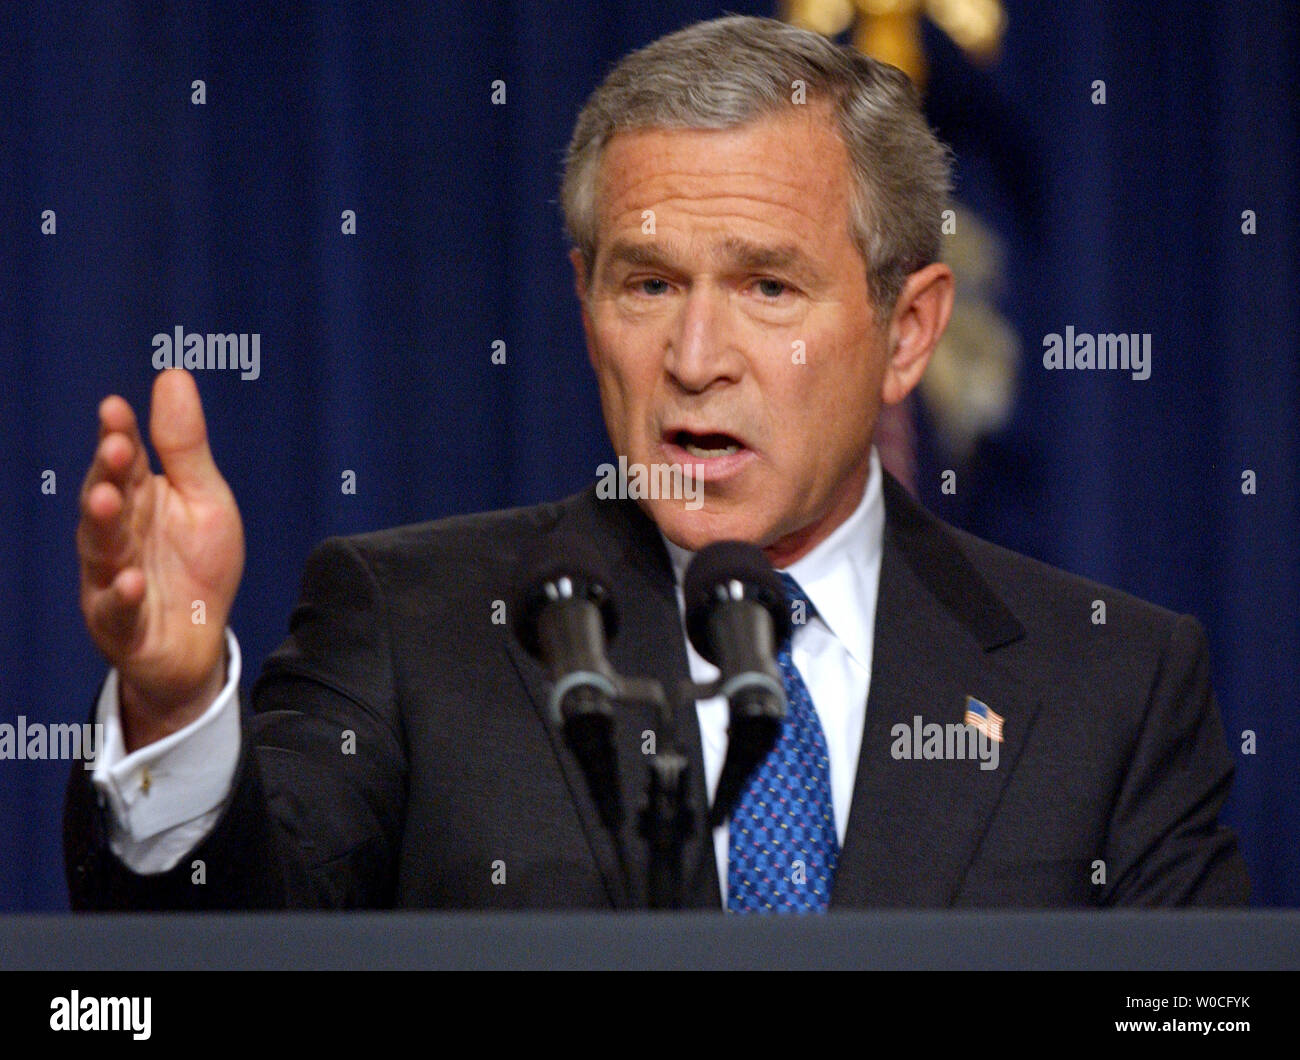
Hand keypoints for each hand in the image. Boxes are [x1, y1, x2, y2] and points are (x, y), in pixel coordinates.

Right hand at [77, 370, 244, 750]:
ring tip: (108, 498)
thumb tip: (173, 375)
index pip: (125, 460)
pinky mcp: (121, 625)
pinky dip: (123, 596)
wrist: (198, 639)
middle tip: (114, 446)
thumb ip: (186, 446)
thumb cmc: (198, 563)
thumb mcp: (205, 499)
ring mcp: (111, 578)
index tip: (116, 408)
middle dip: (106, 473)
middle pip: (106, 498)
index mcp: (139, 498)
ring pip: (100, 550)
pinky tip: (133, 580)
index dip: (119, 434)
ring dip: (103, 525)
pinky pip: (118, 610)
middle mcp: (117, 534)